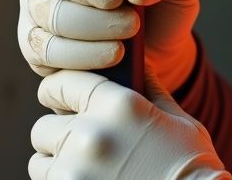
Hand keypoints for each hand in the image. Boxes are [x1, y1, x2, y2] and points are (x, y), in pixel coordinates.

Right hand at [19, 0, 201, 91]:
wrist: (157, 50)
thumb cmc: (161, 1)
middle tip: (122, 0)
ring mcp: (35, 4)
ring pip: (46, 11)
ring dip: (91, 24)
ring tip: (130, 29)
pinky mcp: (34, 44)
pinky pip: (43, 50)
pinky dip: (81, 55)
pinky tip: (112, 54)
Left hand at [29, 69, 229, 179]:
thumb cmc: (192, 165)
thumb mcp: (178, 120)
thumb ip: (150, 89)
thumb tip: (138, 65)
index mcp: (118, 105)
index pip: (61, 83)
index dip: (59, 90)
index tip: (61, 98)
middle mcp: (90, 134)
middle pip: (44, 126)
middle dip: (59, 133)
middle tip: (79, 141)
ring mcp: (75, 169)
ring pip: (39, 160)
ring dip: (56, 162)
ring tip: (85, 167)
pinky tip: (88, 179)